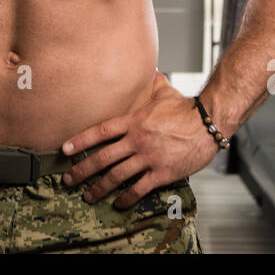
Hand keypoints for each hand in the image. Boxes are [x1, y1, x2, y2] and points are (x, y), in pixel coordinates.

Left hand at [60, 71, 220, 208]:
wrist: (208, 123)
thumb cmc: (187, 109)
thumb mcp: (164, 92)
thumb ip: (152, 84)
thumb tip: (150, 70)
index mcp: (134, 121)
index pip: (100, 132)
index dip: (80, 141)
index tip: (65, 150)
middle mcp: (136, 140)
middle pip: (102, 158)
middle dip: (82, 171)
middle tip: (68, 180)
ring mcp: (148, 158)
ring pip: (117, 176)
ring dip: (99, 188)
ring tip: (88, 196)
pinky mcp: (162, 173)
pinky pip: (139, 189)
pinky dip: (127, 198)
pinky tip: (118, 203)